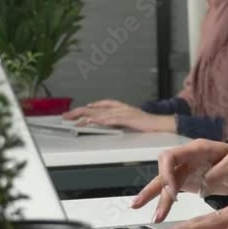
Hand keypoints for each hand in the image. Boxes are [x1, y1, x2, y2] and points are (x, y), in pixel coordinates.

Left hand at [61, 100, 175, 132]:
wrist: (160, 123)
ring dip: (85, 116)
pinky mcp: (126, 118)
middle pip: (95, 108)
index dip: (89, 107)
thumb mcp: (130, 120)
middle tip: (66, 115)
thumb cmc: (147, 124)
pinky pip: (110, 119)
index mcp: (120, 107)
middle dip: (79, 111)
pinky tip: (92, 121)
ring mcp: (123, 112)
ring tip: (73, 118)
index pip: (101, 104)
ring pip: (100, 113)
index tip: (78, 111)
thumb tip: (108, 123)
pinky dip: (100, 120)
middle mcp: (119, 107)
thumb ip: (119, 120)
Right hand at [131, 139, 227, 221]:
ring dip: (158, 200)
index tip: (173, 191)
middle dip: (151, 188)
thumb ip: (219, 171)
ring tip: (153, 218)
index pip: (171, 156)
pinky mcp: (190, 183)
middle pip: (163, 170)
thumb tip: (203, 182)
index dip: (166, 172)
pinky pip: (174, 192)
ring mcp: (188, 171)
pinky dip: (167, 203)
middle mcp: (188, 158)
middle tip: (139, 204)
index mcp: (198, 149)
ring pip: (166, 184)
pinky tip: (161, 214)